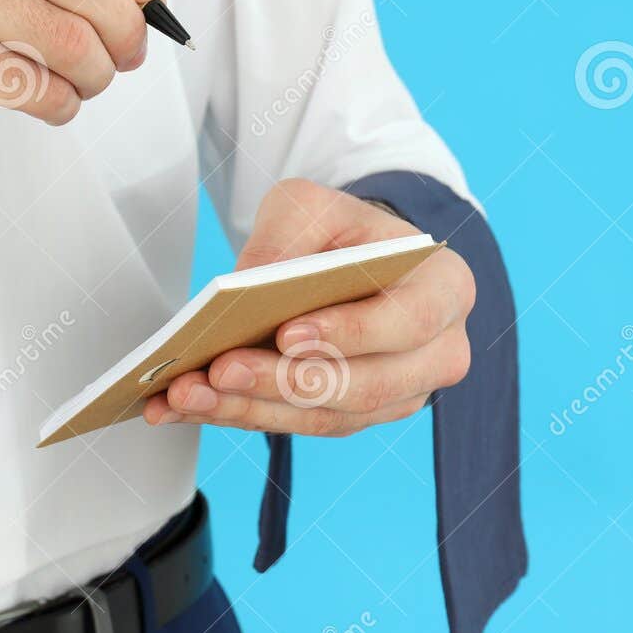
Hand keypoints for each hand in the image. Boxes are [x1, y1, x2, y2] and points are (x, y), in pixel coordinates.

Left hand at [145, 178, 475, 436]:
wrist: (357, 259)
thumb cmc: (346, 231)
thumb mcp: (316, 206)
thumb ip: (288, 235)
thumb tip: (247, 286)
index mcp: (445, 288)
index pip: (410, 320)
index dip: (353, 333)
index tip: (288, 334)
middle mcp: (440, 352)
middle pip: (368, 385)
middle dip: (285, 382)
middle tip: (219, 371)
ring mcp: (403, 394)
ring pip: (330, 416)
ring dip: (251, 409)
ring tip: (186, 395)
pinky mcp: (360, 417)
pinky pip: (302, 426)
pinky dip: (242, 416)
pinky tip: (190, 405)